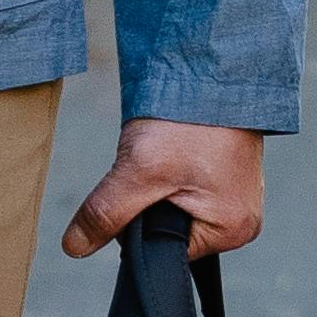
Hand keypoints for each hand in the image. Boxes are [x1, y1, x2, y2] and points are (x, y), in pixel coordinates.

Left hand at [63, 118, 267, 258]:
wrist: (215, 65)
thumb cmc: (191, 118)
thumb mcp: (139, 171)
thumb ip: (105, 214)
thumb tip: (74, 248)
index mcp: (233, 230)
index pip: (165, 251)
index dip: (139, 223)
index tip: (143, 186)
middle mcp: (243, 218)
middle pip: (170, 230)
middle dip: (150, 200)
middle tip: (156, 163)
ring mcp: (239, 193)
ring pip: (174, 205)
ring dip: (158, 181)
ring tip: (168, 150)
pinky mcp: (229, 171)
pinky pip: (187, 184)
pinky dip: (171, 167)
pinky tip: (177, 144)